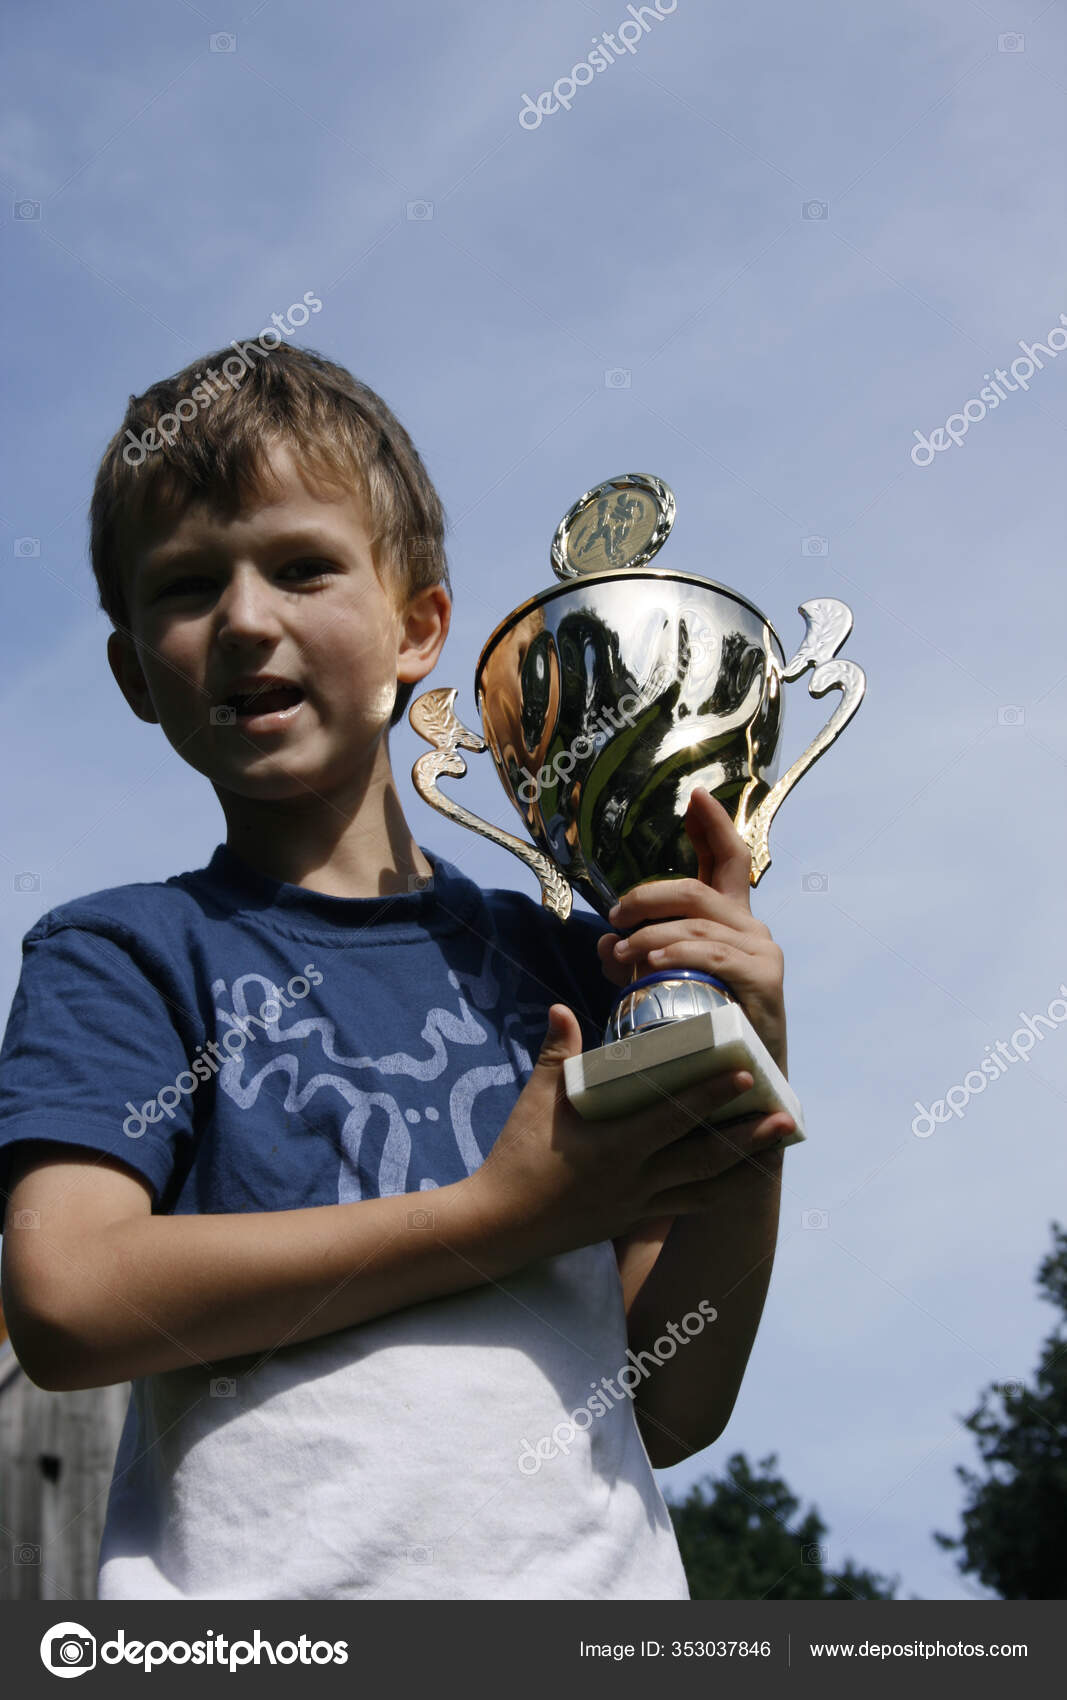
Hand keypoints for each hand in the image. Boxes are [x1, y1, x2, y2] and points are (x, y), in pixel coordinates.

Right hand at [465, 1004, 792, 1267]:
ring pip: (706, 1186)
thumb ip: (556, 1054)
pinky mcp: (635, 1219)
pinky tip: (741, 1179)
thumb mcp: (535, 1103)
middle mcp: (635, 1180)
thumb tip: (561, 1007)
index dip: (711, 1096)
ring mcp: (638, 1205)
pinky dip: (718, 1191)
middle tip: (785, 1116)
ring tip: (778, 1146)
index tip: (745, 1075)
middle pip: (705, 1158)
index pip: (673, 1117)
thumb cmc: (517, 1159)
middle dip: (748, 1137)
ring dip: (744, 1165)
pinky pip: (688, 1206)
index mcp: (613, 1147)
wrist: (500, 1227)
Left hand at [596, 787, 788, 1075]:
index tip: (694, 796)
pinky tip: (653, 961)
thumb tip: (603, 942)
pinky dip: (680, 953)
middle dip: (648, 896)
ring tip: (619, 953)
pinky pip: (714, 954)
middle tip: (614, 917)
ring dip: (650, 935)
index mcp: (730, 921)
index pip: (726, 860)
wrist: (741, 1085)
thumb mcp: (657, 987)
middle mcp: (750, 928)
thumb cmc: (700, 1031)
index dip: (712, 825)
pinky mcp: (764, 979)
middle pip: (697, 888)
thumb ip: (633, 960)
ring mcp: (761, 951)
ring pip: (697, 923)